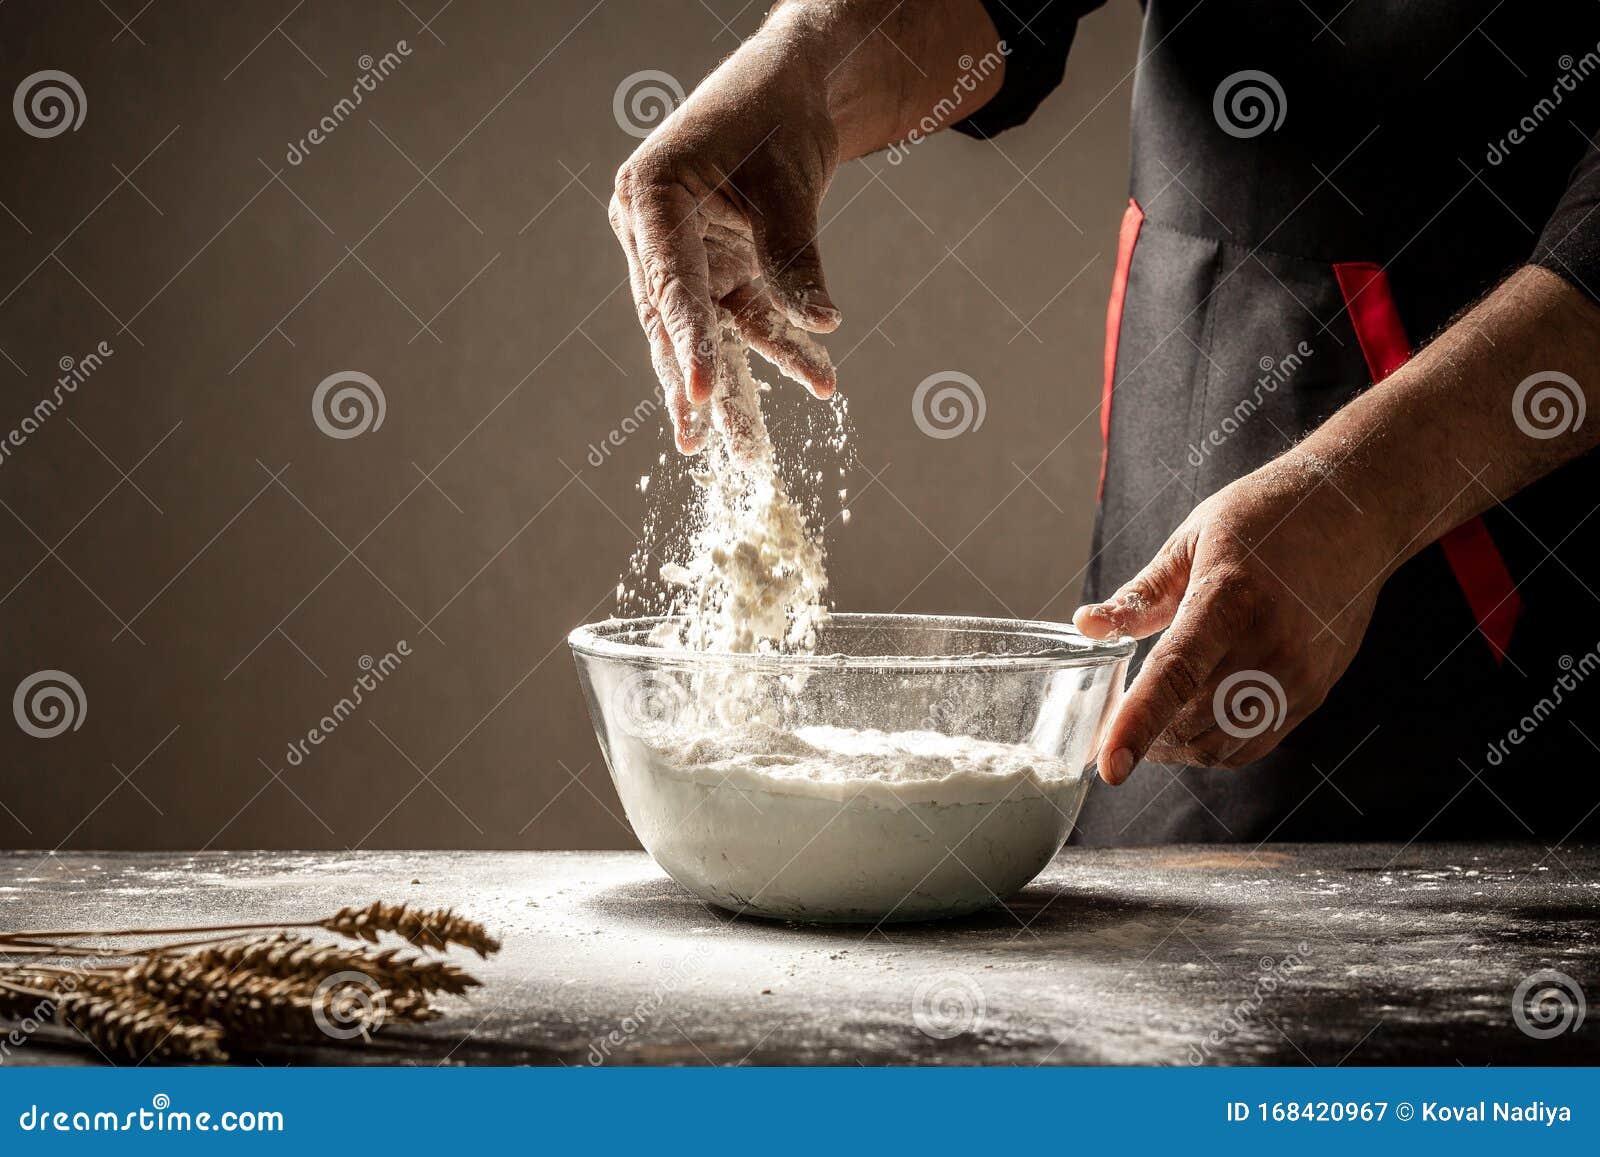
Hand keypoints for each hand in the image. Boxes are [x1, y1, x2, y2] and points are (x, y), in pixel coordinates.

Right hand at [609, 43, 840, 453]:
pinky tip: (819, 382)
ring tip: (753, 452)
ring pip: (710, 336)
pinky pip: (748, 322)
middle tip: (703, 447)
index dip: (685, 344)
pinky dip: (782, 352)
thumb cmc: (777, 113)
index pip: (668, 285)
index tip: (700, 397)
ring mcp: (686, 258)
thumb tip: (819, 327)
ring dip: (738, 390)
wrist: (795, 85)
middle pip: (674, 324)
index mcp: (649, 198)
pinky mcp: (721, 271)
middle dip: (696, 388)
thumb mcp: (788, 185)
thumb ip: (795, 256)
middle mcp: (653, 235)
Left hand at [1073, 458, 1397, 783]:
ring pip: (1222, 745)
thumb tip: (1087, 627)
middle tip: (1114, 729)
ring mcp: (1297, 675)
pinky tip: (1193, 722)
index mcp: (1230, 599)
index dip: (1138, 725)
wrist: (1355, 513)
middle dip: (1146, 738)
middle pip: (1193, 722)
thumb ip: (1139, 596)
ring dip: (1178, 748)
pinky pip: (1253, 743)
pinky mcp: (1314, 692)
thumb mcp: (1191, 541)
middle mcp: (1270, 645)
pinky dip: (1214, 746)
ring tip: (1152, 728)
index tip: (1108, 765)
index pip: (1175, 676)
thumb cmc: (1266, 518)